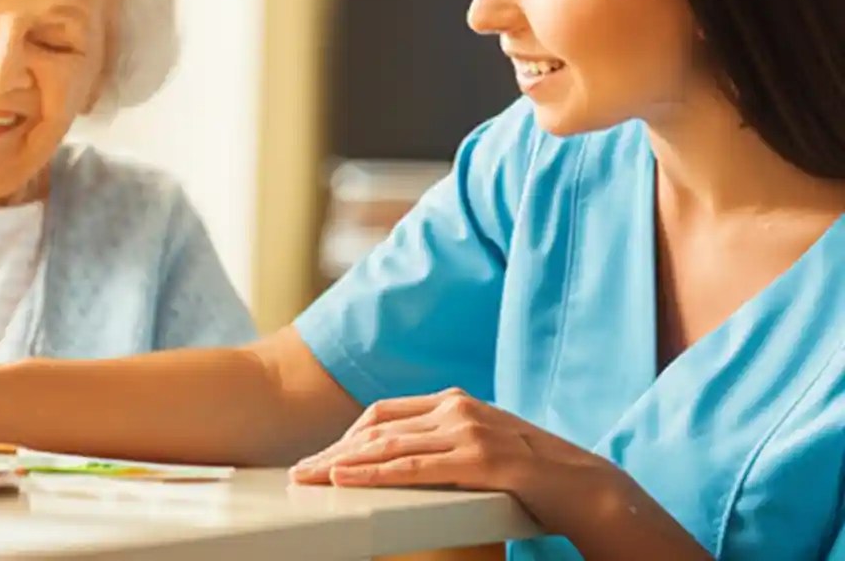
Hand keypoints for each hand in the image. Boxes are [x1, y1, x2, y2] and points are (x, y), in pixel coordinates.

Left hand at [289, 388, 628, 532]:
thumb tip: (398, 457)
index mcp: (454, 401)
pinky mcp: (479, 459)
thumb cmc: (531, 474)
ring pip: (389, 445)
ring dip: (343, 464)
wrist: (586, 485)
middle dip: (334, 452)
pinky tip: (347, 479)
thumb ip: (442, 443)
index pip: (384, 413)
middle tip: (301, 472)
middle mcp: (457, 408)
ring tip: (312, 478)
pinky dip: (375, 473)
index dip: (347, 436)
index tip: (320, 457)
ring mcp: (468, 431)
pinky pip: (415, 467)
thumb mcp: (480, 446)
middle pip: (377, 428)